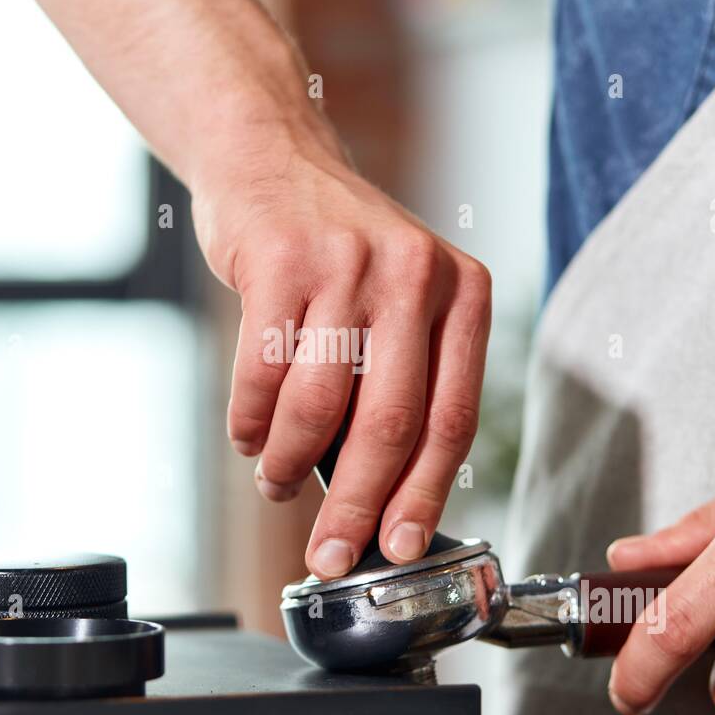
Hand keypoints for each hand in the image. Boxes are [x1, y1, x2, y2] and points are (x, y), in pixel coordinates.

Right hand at [194, 147, 490, 580]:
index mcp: (463, 293)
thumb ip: (405, 382)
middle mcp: (416, 274)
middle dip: (357, 506)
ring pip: (320, 405)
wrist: (272, 161)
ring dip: (291, 465)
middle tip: (328, 554)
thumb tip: (384, 502)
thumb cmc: (340, 255)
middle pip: (392, 423)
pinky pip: (262, 373)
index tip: (398, 549)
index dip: (423, 496)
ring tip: (278, 482)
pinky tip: (251, 436)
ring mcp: (348, 263)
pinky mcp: (282, 260)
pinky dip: (251, 422)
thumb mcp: (402, 301)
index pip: (453, 419)